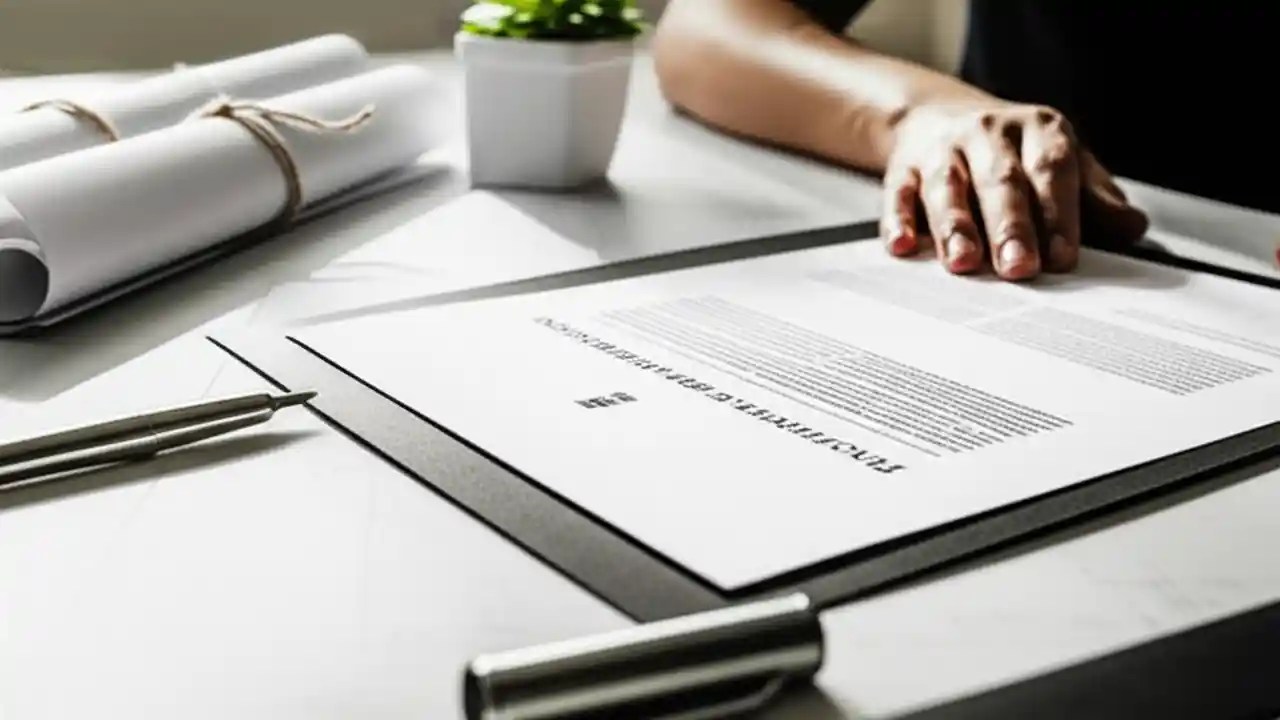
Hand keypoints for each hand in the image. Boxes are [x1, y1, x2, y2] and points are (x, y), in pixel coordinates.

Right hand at [880, 102, 1149, 279]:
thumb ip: (1094, 199)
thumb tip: (1133, 229)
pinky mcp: (903, 169)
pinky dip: (899, 220)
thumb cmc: (1012, 155)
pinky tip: (904, 246)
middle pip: (1001, 181)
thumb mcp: (1061, 164)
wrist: (938, 118)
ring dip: (955, 227)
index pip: (1052, 170)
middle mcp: (989, 133)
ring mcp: (943, 150)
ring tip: (964, 263)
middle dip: (1011, 226)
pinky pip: (898, 194)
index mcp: (1039, 130)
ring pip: (948, 188)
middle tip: (1019, 267)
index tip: (1064, 257)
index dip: (1059, 214)